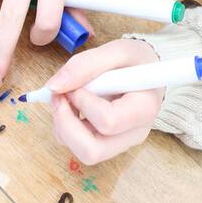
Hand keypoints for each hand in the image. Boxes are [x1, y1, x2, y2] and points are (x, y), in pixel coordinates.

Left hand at [47, 38, 162, 164]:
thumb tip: (54, 86)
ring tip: (67, 98)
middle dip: (66, 125)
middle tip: (59, 98)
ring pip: (82, 152)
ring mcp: (121, 143)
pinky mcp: (108, 143)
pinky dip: (65, 127)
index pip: (108, 122)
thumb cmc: (136, 61)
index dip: (83, 103)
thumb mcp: (117, 50)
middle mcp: (134, 133)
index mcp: (144, 109)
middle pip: (93, 151)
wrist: (147, 70)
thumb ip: (86, 64)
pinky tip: (73, 105)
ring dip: (63, 125)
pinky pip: (78, 146)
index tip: (75, 85)